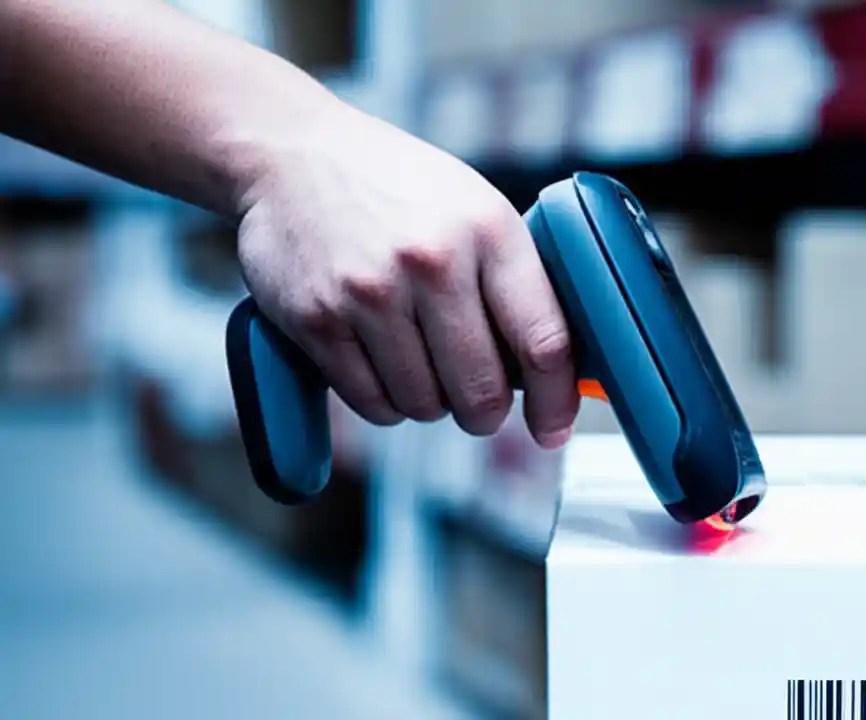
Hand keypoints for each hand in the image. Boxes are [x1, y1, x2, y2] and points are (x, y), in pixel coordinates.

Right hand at [234, 105, 578, 448]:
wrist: (288, 154)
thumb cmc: (398, 190)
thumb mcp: (475, 209)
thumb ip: (517, 281)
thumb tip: (557, 370)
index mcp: (489, 230)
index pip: (543, 341)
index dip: (556, 401)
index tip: (554, 428)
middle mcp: (433, 261)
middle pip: (482, 391)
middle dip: (486, 412)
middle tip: (480, 402)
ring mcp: (371, 293)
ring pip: (425, 406)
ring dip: (431, 402)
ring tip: (420, 361)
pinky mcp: (318, 321)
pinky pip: (372, 403)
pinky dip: (384, 401)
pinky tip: (381, 364)